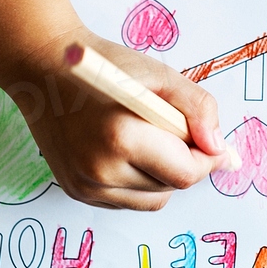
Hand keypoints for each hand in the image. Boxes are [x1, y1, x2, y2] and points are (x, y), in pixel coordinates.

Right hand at [14, 28, 233, 210]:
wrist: (45, 70)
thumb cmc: (106, 67)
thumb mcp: (161, 76)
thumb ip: (199, 110)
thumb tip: (221, 150)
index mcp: (122, 138)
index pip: (186, 173)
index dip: (207, 159)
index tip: (213, 143)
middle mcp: (100, 171)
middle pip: (170, 188)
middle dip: (184, 162)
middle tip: (174, 129)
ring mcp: (84, 186)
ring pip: (151, 199)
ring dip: (162, 175)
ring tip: (149, 137)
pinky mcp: (76, 191)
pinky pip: (126, 200)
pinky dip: (139, 181)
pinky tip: (128, 149)